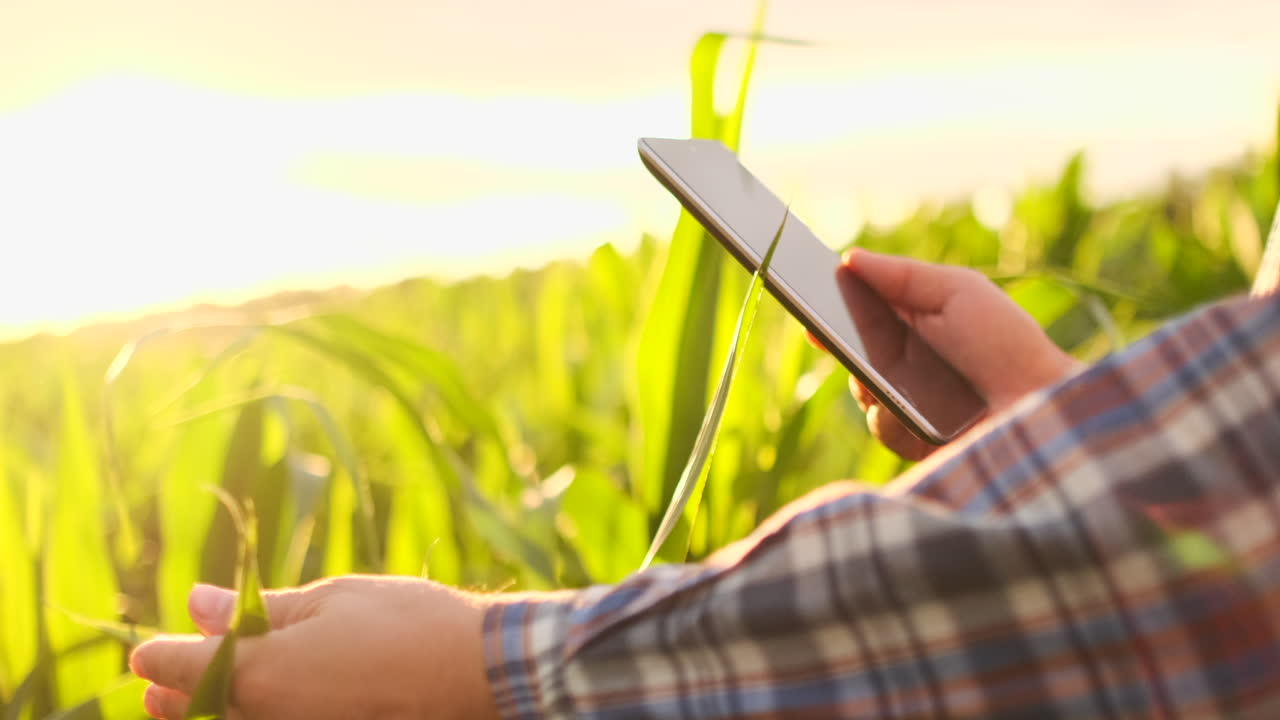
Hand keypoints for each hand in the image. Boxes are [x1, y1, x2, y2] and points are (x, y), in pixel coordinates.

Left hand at [129, 576, 500, 719]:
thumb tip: (196, 603)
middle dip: (173, 696)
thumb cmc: (406, 622)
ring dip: (211, 712)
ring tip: (202, 696)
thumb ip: (258, 610)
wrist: (479, 671)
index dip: (156, 656)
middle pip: (198, 713)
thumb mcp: (329, 601)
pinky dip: (257, 715)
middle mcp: (270, 718)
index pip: (181, 668)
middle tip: (156, 685)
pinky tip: (266, 701)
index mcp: (261, 673)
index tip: (143, 652)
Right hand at [829, 249, 1080, 459]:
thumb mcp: (958, 292)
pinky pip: (879, 425)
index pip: (864, 311)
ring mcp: (910, 403)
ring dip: (871, 382)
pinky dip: (894, 416)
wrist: (1042, 409)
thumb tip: (848, 258)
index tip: (806, 296)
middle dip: (837, 340)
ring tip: (898, 381)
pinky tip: (921, 415)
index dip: (833, 304)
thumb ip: (902, 275)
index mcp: (920, 322)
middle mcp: (910, 362)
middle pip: (851, 349)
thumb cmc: (1006, 345)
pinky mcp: (914, 440)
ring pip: (859, 389)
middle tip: (821, 329)